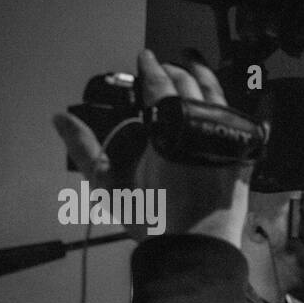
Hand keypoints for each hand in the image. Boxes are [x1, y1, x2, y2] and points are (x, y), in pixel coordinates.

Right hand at [53, 49, 252, 244]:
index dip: (151, 66)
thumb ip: (84, 148)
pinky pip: (241, 121)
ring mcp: (227, 138)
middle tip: (168, 67)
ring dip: (205, 82)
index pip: (159, 83)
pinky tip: (224, 106)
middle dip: (178, 71)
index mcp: (169, 125)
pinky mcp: (245, 155)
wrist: (196, 246)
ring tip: (196, 71)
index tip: (145, 56)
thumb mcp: (110, 184)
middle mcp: (202, 124)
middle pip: (191, 85)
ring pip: (219, 98)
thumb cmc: (151, 216)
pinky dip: (229, 108)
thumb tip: (59, 117)